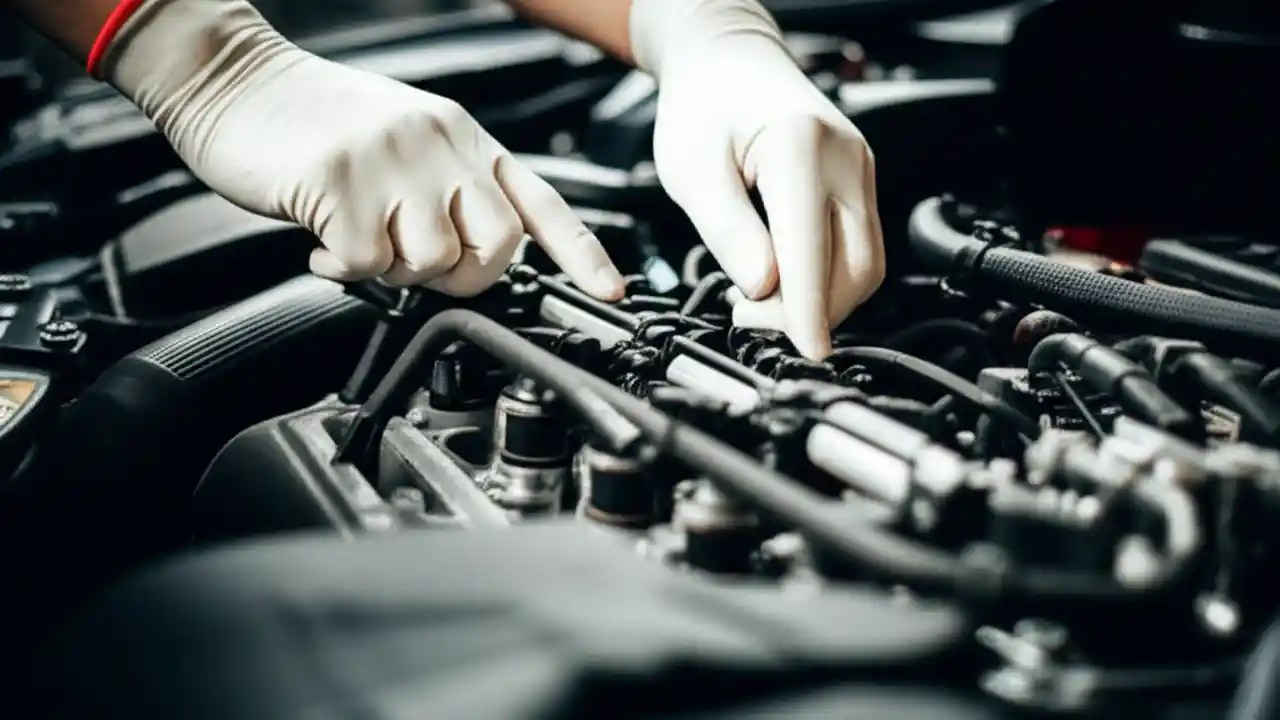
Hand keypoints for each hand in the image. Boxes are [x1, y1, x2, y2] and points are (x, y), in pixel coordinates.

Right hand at [97, 0, 624, 299]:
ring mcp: (392, 161)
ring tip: (355, 238)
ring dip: (390, 270)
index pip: (541, 200)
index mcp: (461, 137)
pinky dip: (339, 268)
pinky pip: (365, 263)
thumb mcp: (403, 142)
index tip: (611, 291)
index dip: (581, 252)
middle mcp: (439, 145)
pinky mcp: (341, 182)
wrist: (231, 77)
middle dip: (464, 276)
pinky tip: (319, 240)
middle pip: (498, 245)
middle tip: (414, 266)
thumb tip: (465, 258)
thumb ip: (444, 191)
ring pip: (432, 261)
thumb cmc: (314, 121)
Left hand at [632, 0, 883, 358]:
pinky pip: (856, 247)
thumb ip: (726, 229)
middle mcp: (846, 158)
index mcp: (801, 147)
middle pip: (855, 267)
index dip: (808, 310)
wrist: (728, 62)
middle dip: (810, 311)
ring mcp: (860, 170)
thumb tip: (761, 287)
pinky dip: (824, 277)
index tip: (808, 351)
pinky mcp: (859, 183)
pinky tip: (781, 279)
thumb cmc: (704, 107)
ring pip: (864, 264)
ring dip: (819, 299)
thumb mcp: (691, 169)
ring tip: (757, 299)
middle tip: (746, 318)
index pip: (812, 250)